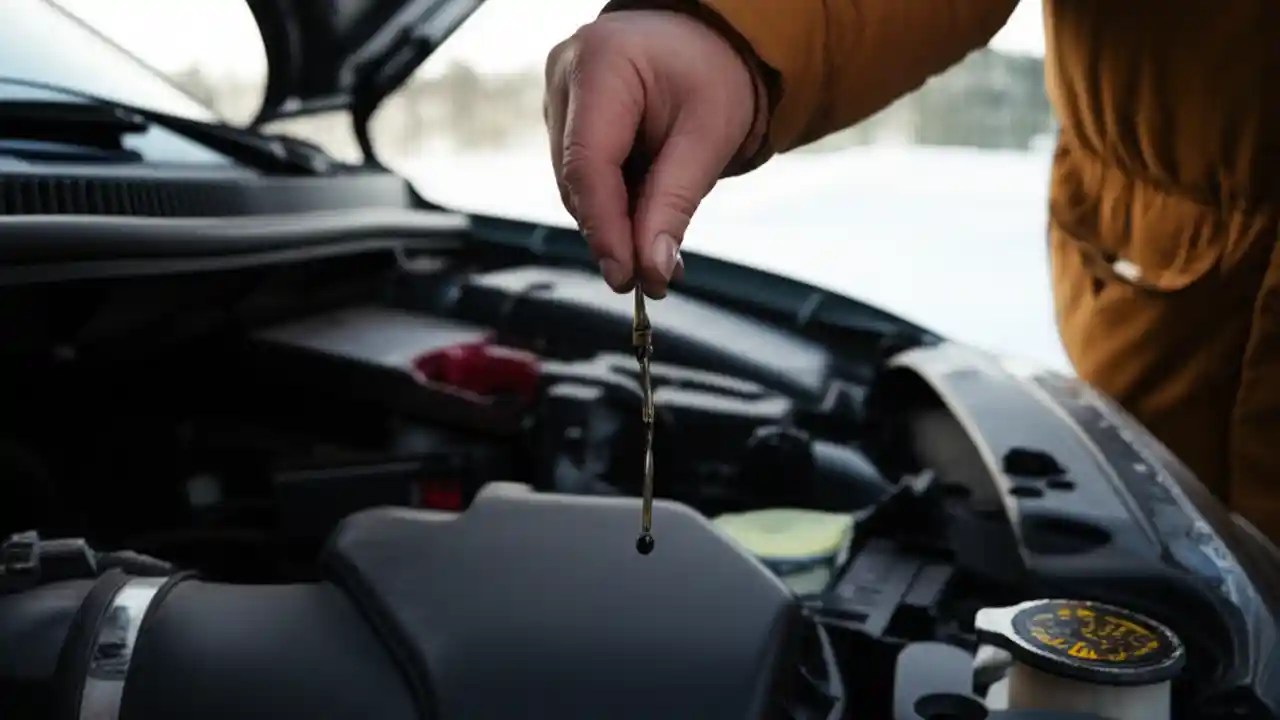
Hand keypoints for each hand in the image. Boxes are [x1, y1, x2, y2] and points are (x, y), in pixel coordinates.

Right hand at [545, 10, 760, 296]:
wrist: (706, 40)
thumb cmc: (711, 72)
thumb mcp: (709, 136)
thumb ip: (676, 203)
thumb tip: (652, 270)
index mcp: (600, 65)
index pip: (587, 164)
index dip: (604, 228)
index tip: (627, 276)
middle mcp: (564, 77)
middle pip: (577, 180)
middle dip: (613, 234)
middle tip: (652, 279)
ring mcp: (558, 99)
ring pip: (576, 186)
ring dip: (614, 224)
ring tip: (657, 252)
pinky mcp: (564, 121)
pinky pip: (582, 177)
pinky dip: (613, 206)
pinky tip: (644, 223)